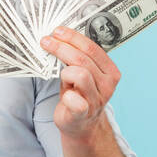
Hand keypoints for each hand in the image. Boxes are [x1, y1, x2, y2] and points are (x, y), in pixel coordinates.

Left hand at [39, 26, 120, 140]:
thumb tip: (58, 36)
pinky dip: (68, 96)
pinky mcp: (84, 113)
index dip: (73, 37)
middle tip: (46, 42)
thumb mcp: (81, 73)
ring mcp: (97, 100)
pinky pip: (77, 102)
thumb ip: (76, 57)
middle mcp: (107, 84)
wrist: (81, 124)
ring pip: (80, 74)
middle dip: (61, 47)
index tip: (57, 32)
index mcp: (110, 71)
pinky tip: (65, 95)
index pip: (92, 48)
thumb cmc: (79, 95)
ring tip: (60, 75)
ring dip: (64, 71)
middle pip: (83, 59)